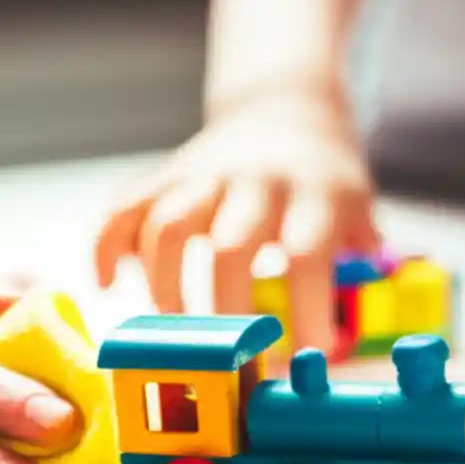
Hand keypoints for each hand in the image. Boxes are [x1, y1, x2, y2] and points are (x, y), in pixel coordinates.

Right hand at [95, 89, 381, 351]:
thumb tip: (351, 331)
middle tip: (228, 354)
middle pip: (231, 248)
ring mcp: (204, 177)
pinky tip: (109, 283)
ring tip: (171, 326)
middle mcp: (254, 182)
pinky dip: (106, 247)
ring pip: (167, 226)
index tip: (307, 356)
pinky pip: (123, 208)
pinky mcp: (165, 176)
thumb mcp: (358, 205)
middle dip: (225, 311)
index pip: (308, 254)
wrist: (285, 107)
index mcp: (310, 194)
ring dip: (163, 285)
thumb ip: (358, 264)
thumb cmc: (322, 176)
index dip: (306, 309)